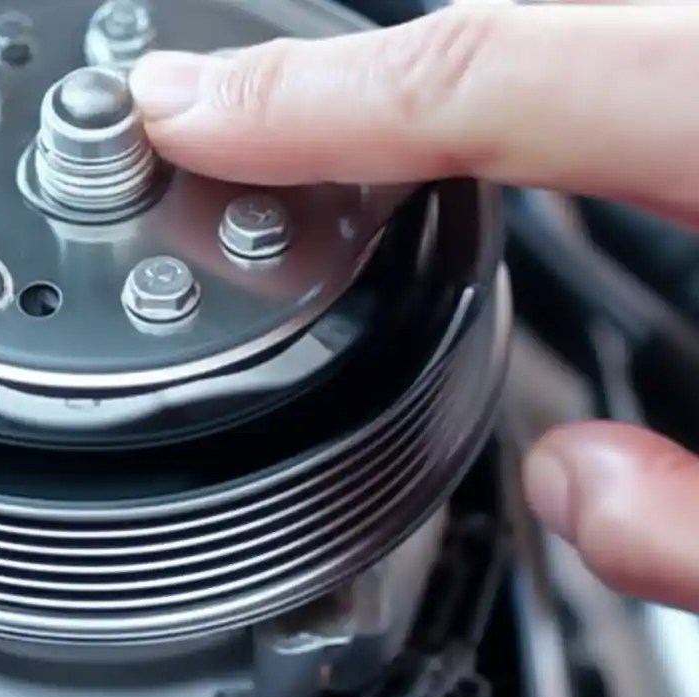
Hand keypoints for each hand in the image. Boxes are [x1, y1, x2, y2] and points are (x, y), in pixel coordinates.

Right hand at [130, 3, 698, 608]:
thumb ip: (694, 524)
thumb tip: (575, 487)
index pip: (491, 75)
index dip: (304, 97)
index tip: (175, 113)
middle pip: (501, 47)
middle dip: (341, 93)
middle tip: (202, 127)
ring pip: (545, 48)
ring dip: (419, 102)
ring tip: (304, 148)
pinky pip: (605, 69)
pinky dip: (513, 108)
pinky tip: (463, 156)